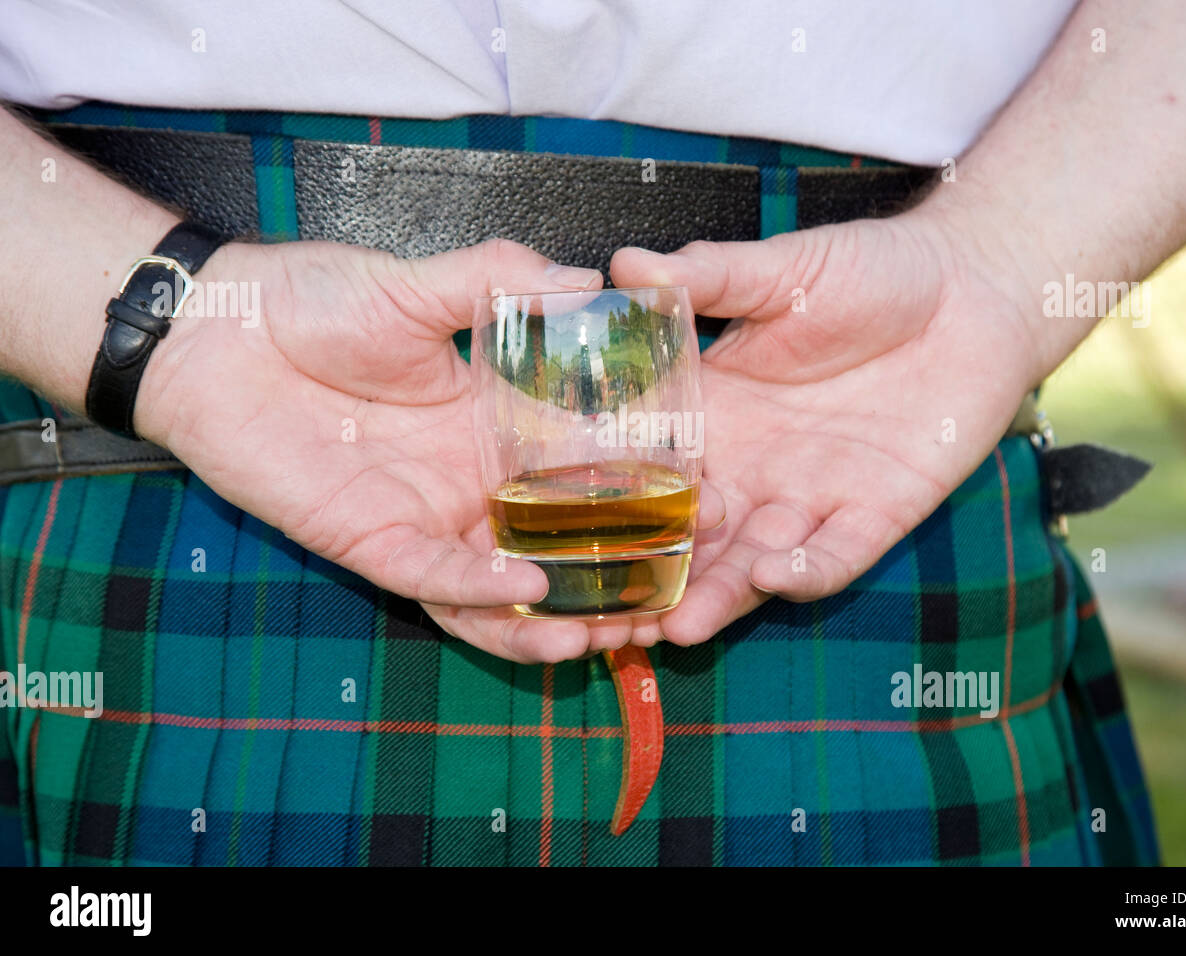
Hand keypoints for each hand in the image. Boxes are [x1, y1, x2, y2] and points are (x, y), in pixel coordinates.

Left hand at [135, 237, 665, 661]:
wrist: (221, 329)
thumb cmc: (316, 301)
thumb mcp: (422, 284)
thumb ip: (501, 282)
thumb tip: (589, 278)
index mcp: (495, 424)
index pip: (587, 466)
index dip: (647, 487)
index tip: (708, 497)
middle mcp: (470, 482)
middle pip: (560, 541)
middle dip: (618, 571)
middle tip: (679, 583)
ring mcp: (424, 516)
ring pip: (503, 585)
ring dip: (558, 611)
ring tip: (613, 627)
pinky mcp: (372, 540)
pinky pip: (435, 578)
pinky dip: (482, 589)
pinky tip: (530, 587)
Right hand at [609, 209, 1052, 643]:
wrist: (976, 289)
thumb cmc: (873, 270)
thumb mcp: (783, 271)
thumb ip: (709, 278)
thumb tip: (623, 264)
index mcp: (715, 410)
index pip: (649, 463)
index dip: (610, 494)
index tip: (561, 522)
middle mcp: (753, 465)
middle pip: (692, 532)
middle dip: (657, 570)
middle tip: (615, 609)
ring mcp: (811, 495)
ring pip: (752, 561)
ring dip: (718, 594)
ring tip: (679, 625)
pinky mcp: (874, 515)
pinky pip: (834, 557)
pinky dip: (804, 572)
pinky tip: (774, 577)